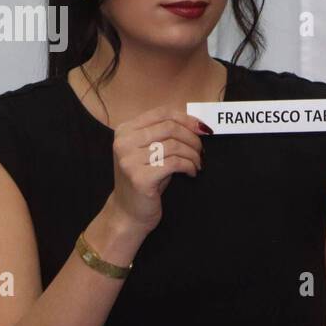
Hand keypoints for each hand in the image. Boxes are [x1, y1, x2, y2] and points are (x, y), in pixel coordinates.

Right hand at [108, 107, 206, 233]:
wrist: (128, 212)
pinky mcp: (140, 178)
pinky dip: (189, 166)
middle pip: (170, 127)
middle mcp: (123, 143)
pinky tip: (192, 173)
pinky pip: (175, 163)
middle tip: (201, 150)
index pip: (162, 113)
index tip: (202, 129)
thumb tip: (196, 123)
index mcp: (124, 130)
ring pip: (174, 146)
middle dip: (192, 138)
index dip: (186, 119)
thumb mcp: (151, 151)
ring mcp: (129, 161)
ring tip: (198, 164)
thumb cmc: (145, 179)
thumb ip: (164, 134)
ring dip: (193, 154)